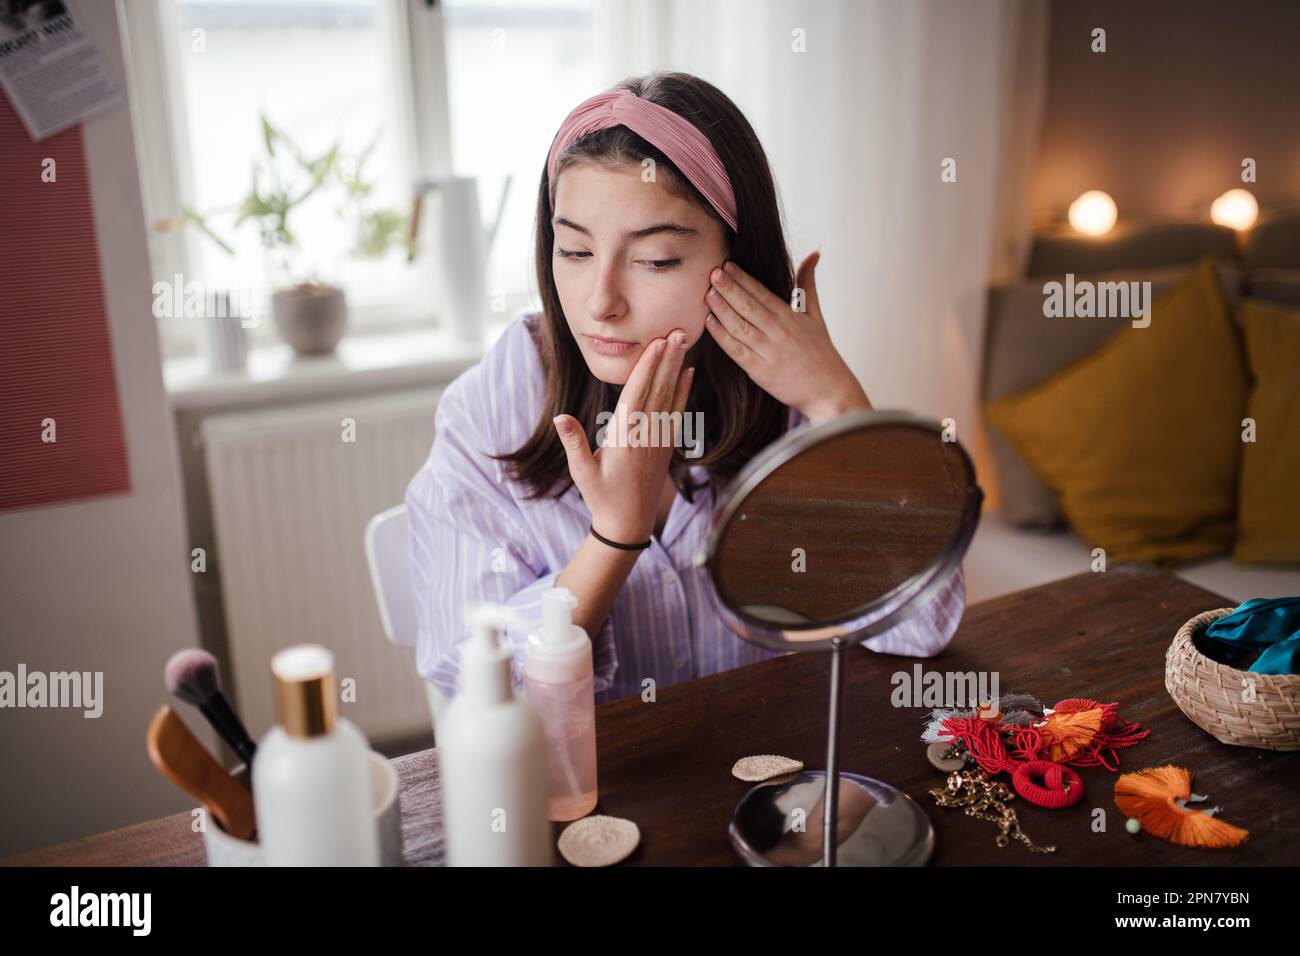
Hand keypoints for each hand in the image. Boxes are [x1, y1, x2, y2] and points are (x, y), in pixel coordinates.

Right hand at [553, 329, 693, 543]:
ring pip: (670, 396)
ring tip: (683, 341)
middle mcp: (646, 435)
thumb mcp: (581, 472)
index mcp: (624, 438)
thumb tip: (560, 417)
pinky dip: (683, 390)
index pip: (637, 395)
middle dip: (667, 359)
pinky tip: (689, 372)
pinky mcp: (665, 445)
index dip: (647, 368)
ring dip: (677, 368)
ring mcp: (659, 439)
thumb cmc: (601, 497)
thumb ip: (573, 443)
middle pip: (658, 389)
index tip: (656, 344)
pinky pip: (677, 412)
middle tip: (677, 330)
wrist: (629, 524)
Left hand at [703, 251, 870, 423]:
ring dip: (722, 309)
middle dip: (729, 288)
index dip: (743, 279)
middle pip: (748, 306)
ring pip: (740, 327)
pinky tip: (710, 322)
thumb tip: (813, 254)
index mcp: (790, 317)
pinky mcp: (760, 372)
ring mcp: (769, 352)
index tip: (727, 265)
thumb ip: (808, 284)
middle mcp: (779, 332)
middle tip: (712, 273)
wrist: (829, 391)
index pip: (762, 293)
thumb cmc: (821, 353)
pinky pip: (737, 351)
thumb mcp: (816, 315)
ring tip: (707, 294)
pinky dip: (722, 336)